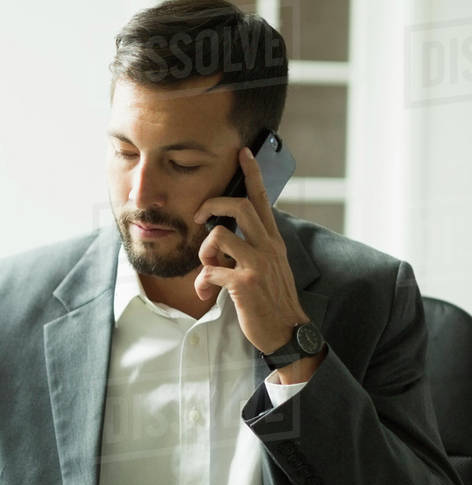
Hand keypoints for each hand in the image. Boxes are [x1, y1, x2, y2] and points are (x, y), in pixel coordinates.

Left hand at [192, 146, 309, 357]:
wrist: (287, 333)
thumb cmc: (270, 301)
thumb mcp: (265, 268)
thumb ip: (245, 251)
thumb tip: (219, 246)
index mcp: (272, 240)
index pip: (262, 199)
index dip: (252, 173)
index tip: (243, 152)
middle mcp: (268, 246)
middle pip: (238, 206)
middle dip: (210, 205)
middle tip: (197, 217)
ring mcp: (258, 264)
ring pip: (219, 235)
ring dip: (204, 252)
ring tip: (208, 269)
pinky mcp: (246, 283)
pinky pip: (211, 271)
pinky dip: (202, 282)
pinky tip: (206, 293)